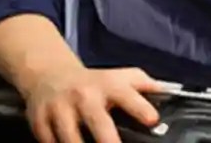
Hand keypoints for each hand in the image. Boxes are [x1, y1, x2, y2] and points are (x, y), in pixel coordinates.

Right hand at [21, 65, 164, 142]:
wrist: (50, 75)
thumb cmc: (94, 82)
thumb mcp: (122, 77)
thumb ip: (146, 86)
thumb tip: (171, 94)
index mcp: (109, 86)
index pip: (128, 96)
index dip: (141, 108)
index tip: (153, 120)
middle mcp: (85, 97)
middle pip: (98, 123)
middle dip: (108, 141)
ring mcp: (60, 109)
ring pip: (70, 139)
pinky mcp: (39, 121)